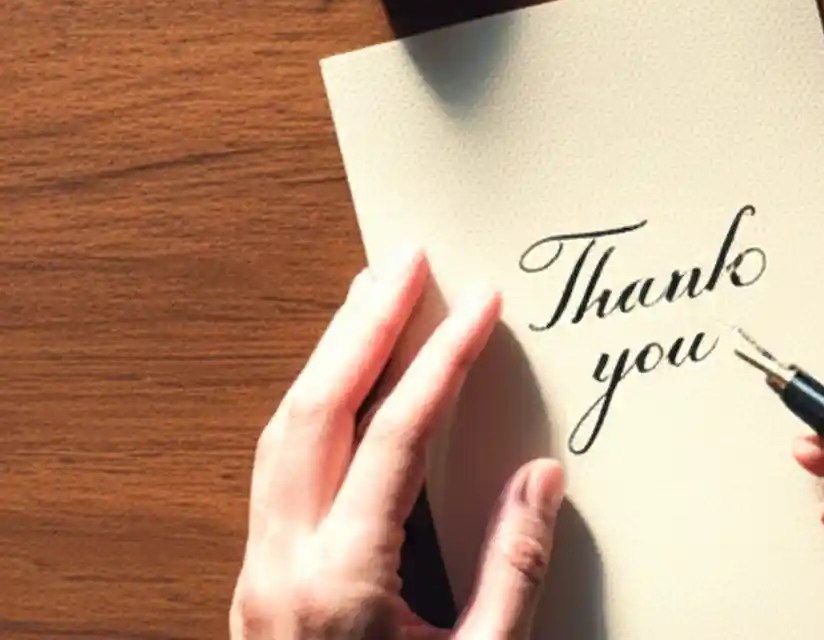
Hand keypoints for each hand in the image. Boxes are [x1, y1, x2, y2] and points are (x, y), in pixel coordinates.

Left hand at [231, 249, 564, 639]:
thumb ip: (513, 572)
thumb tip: (540, 480)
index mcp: (341, 583)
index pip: (396, 436)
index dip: (442, 359)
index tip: (477, 308)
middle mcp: (283, 567)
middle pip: (315, 410)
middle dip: (363, 325)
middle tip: (403, 263)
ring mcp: (260, 573)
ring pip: (283, 433)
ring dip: (330, 359)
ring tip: (370, 302)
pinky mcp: (260, 583)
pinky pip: (279, 467)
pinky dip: (314, 407)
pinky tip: (343, 386)